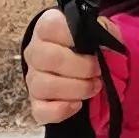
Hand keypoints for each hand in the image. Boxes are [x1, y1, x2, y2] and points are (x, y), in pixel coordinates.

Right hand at [24, 5, 108, 127]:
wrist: (83, 65)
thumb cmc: (89, 46)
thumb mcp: (99, 32)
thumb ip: (103, 34)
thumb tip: (105, 48)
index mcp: (47, 28)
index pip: (51, 27)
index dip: (75, 37)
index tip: (93, 46)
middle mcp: (35, 52)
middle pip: (49, 59)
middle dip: (81, 68)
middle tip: (98, 71)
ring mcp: (33, 78)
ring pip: (44, 86)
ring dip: (76, 89)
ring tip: (94, 87)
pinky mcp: (36, 102)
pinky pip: (40, 110)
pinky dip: (61, 110)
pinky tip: (78, 105)